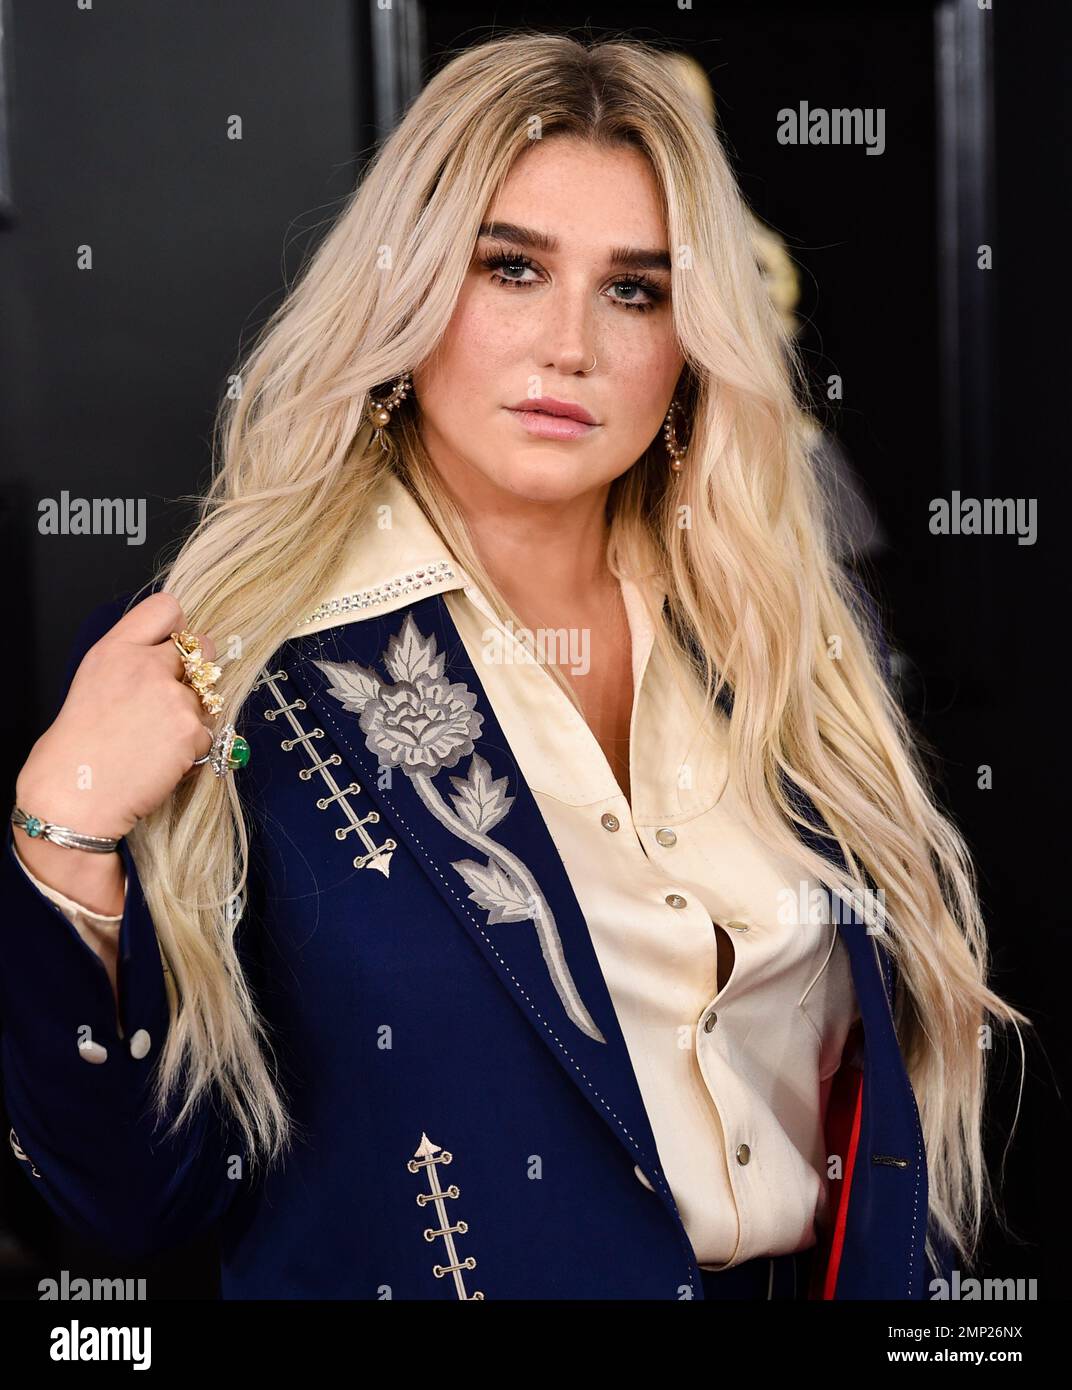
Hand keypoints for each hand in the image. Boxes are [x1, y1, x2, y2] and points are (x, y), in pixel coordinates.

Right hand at [16, 592, 218, 840]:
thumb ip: (131, 664)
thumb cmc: (75, 750)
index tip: (173, 648)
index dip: (177, 628)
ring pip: (206, 698)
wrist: (74, 797)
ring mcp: (172, 697)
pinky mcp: (191, 730)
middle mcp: (146, 665)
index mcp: (115, 650)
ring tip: (156, 743)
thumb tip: (166, 662)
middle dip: (195, 673)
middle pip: (202, 648)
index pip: (166, 608)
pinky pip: (207, 733)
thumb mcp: (92, 684)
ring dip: (191, 718)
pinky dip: (192, 749)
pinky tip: (162, 762)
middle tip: (172, 701)